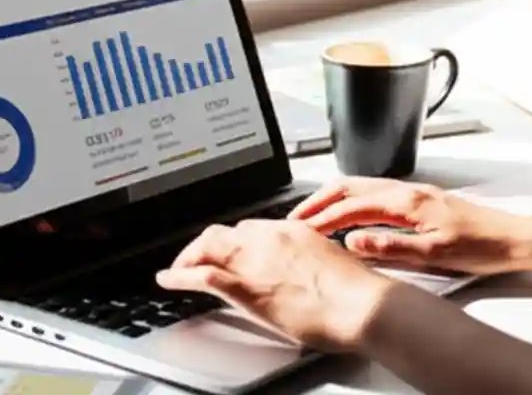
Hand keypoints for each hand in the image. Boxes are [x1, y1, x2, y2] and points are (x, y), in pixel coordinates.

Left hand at [155, 219, 391, 350]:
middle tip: (199, 256)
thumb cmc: (356, 291)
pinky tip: (169, 279)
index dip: (234, 240)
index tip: (230, 247)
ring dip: (190, 256)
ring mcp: (254, 260)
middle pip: (225, 233)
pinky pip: (200, 274)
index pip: (251, 227)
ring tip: (180, 266)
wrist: (362, 304)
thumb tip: (306, 270)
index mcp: (293, 229)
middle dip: (207, 245)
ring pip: (209, 247)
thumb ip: (309, 260)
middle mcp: (269, 238)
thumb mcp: (330, 262)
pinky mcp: (244, 287)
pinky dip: (179, 274)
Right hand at [288, 178, 526, 275]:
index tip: (299, 229)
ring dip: (334, 198)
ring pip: (363, 187)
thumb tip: (351, 240)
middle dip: (319, 200)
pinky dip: (353, 200)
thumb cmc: (479, 247)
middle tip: (295, 217)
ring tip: (314, 214)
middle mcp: (408, 191)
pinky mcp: (421, 200)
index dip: (322, 217)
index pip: (352, 205)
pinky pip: (376, 193)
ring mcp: (415, 193)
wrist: (513, 239)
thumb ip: (390, 246)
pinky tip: (350, 214)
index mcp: (407, 202)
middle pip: (351, 186)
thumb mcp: (433, 255)